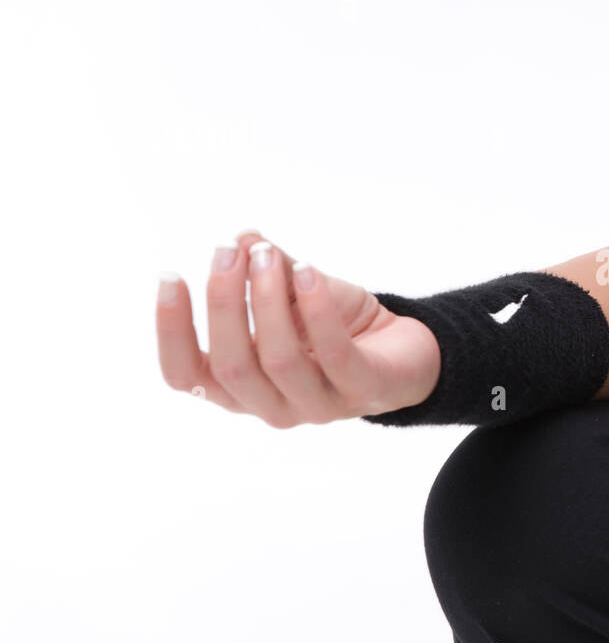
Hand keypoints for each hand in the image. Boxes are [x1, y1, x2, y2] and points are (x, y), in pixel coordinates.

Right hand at [156, 230, 439, 427]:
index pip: (186, 376)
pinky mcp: (362, 391)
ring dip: (267, 300)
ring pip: (278, 360)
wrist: (403, 347)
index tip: (171, 276)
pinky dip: (316, 310)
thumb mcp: (292, 293)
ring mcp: (318, 406)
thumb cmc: (335, 325)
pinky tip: (307, 270)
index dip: (171, 331)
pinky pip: (333, 354)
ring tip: (267, 255)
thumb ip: (262, 269)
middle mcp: (272, 406)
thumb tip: (241, 236)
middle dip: (224, 303)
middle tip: (229, 252)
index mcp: (241, 388)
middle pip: (230, 366)